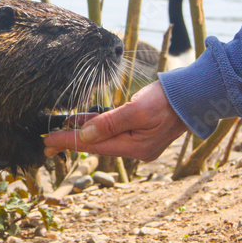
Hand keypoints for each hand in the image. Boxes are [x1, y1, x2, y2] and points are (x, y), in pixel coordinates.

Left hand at [43, 81, 187, 161]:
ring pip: (102, 136)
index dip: (68, 142)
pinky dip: (96, 123)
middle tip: (45, 143)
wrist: (195, 93)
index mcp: (135, 148)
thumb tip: (84, 135)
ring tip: (59, 128)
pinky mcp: (139, 128)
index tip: (46, 143)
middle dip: (71, 140)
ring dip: (81, 131)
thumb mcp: (137, 110)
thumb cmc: (168, 100)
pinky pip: (112, 128)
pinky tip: (81, 120)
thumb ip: (109, 123)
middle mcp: (135, 148)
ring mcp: (138, 139)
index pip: (93, 146)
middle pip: (96, 145)